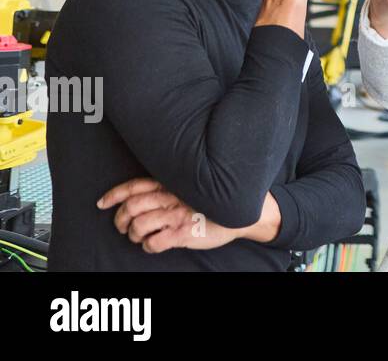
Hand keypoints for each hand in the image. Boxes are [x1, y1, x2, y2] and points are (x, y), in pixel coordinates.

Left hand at [96, 178, 279, 252]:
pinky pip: (154, 243)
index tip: (101, 203)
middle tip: (123, 227)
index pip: (134, 186)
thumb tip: (143, 193)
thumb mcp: (191, 185)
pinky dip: (148, 247)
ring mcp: (177, 215)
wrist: (242, 213)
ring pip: (139, 226)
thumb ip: (169, 186)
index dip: (114, 195)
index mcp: (171, 184)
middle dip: (120, 220)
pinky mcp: (184, 233)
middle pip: (132, 207)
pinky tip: (154, 245)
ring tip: (141, 237)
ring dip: (134, 235)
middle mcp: (171, 197)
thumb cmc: (214, 200)